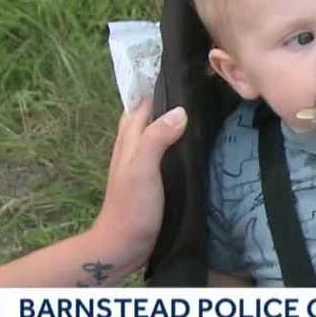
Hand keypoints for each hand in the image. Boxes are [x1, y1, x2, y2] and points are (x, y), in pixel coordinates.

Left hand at [93, 100, 187, 250]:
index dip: (155, 87)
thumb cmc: (132, 207)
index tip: (179, 71)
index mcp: (129, 142)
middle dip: (159, 99)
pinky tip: (187, 145)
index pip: (140, 105)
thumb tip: (180, 111)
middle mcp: (131, 149)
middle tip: (188, 87)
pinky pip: (159, 151)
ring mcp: (138, 166)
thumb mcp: (143, 169)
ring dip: (165, 120)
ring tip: (193, 109)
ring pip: (150, 133)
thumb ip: (157, 139)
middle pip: (141, 117)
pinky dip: (171, 141)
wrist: (122, 245)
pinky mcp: (148, 181)